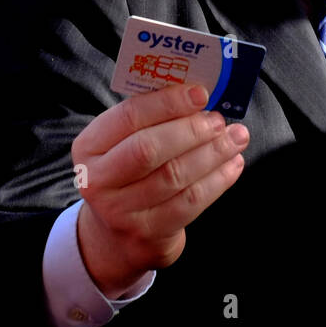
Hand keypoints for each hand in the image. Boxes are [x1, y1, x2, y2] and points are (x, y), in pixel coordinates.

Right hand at [73, 83, 248, 297]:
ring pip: (175, 176)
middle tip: (219, 120)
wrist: (118, 233)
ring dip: (213, 153)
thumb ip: (153, 118)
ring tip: (236, 137)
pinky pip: (190, 202)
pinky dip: (218, 180)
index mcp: (89, 146)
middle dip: (192, 130)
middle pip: (149, 149)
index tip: (201, 93)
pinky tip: (233, 164)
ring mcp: (120, 211)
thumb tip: (199, 93)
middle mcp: (97, 180)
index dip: (168, 103)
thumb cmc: (130, 172)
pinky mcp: (147, 233)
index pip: (129, 117)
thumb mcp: (125, 142)